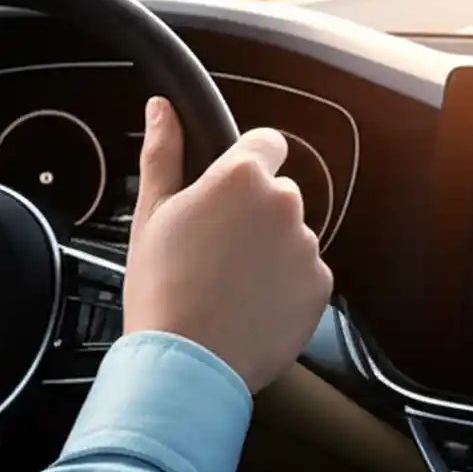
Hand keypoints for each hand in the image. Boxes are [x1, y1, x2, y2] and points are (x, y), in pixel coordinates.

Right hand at [123, 97, 333, 392]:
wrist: (186, 363)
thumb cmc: (162, 288)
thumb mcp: (152, 213)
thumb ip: (163, 152)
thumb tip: (161, 109)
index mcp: (242, 178)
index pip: (267, 143)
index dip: (246, 164)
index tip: (227, 193)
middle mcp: (285, 205)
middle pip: (277, 194)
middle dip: (253, 214)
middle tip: (214, 250)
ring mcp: (306, 247)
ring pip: (290, 236)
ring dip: (269, 252)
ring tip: (228, 285)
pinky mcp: (320, 287)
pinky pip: (304, 275)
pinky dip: (284, 287)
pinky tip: (249, 306)